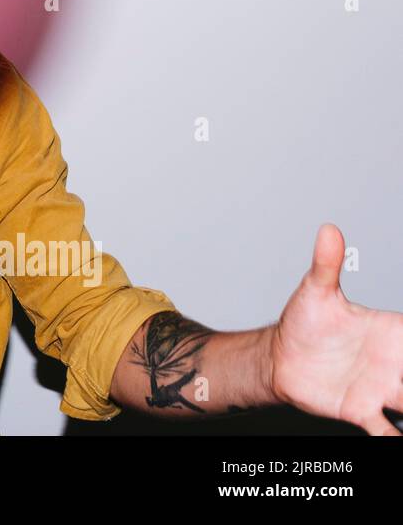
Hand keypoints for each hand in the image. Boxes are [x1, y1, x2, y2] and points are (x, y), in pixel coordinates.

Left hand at [269, 224, 402, 435]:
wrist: (278, 359)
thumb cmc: (302, 324)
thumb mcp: (315, 292)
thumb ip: (326, 264)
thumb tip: (328, 230)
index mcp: (393, 332)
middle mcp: (395, 364)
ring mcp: (383, 390)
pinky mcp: (363, 411)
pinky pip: (387, 432)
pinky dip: (395, 438)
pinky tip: (397, 440)